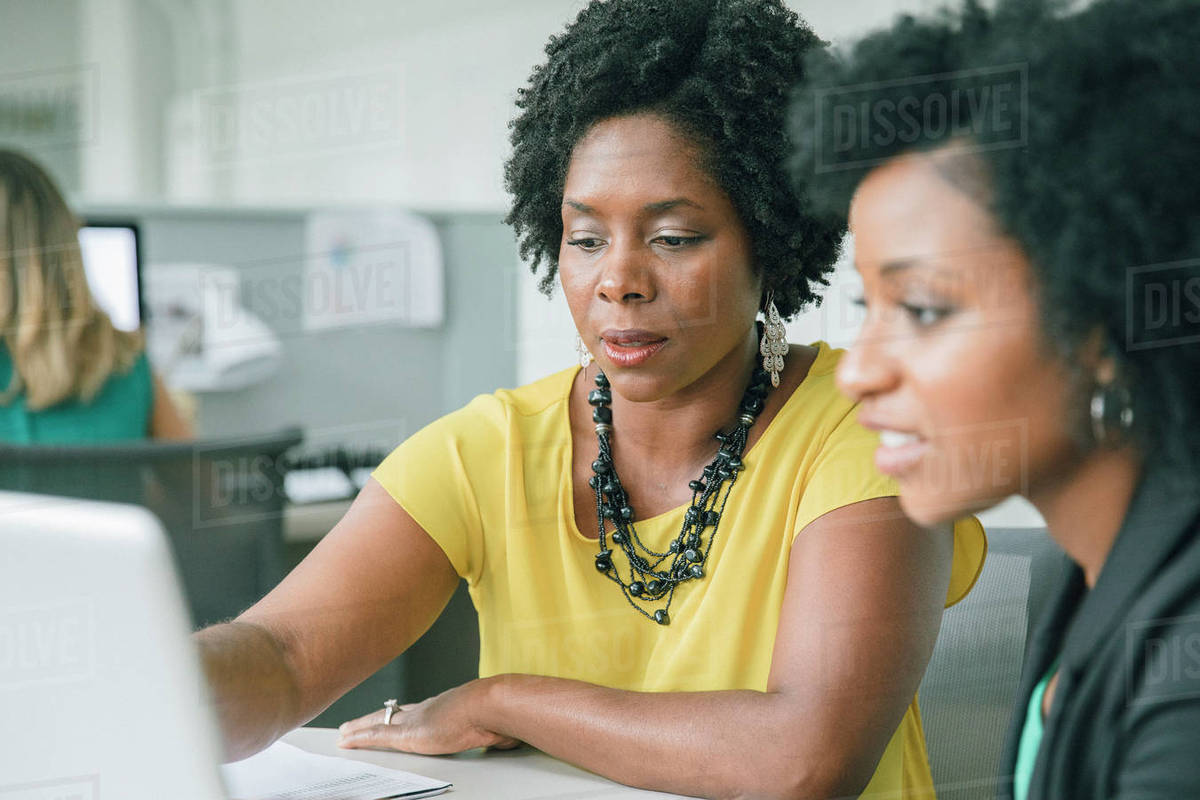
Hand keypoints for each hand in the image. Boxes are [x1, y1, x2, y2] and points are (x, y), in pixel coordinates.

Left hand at [337, 678, 519, 754]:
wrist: (491, 705)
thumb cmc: (496, 713)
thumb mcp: (491, 722)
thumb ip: (491, 729)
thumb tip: (504, 737)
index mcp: (444, 706)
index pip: (415, 710)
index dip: (401, 713)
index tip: (393, 713)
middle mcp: (426, 709)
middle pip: (392, 713)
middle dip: (373, 717)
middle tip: (357, 722)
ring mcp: (414, 720)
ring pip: (378, 721)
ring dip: (359, 727)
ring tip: (344, 732)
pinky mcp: (407, 734)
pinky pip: (376, 735)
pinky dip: (359, 738)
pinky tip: (346, 741)